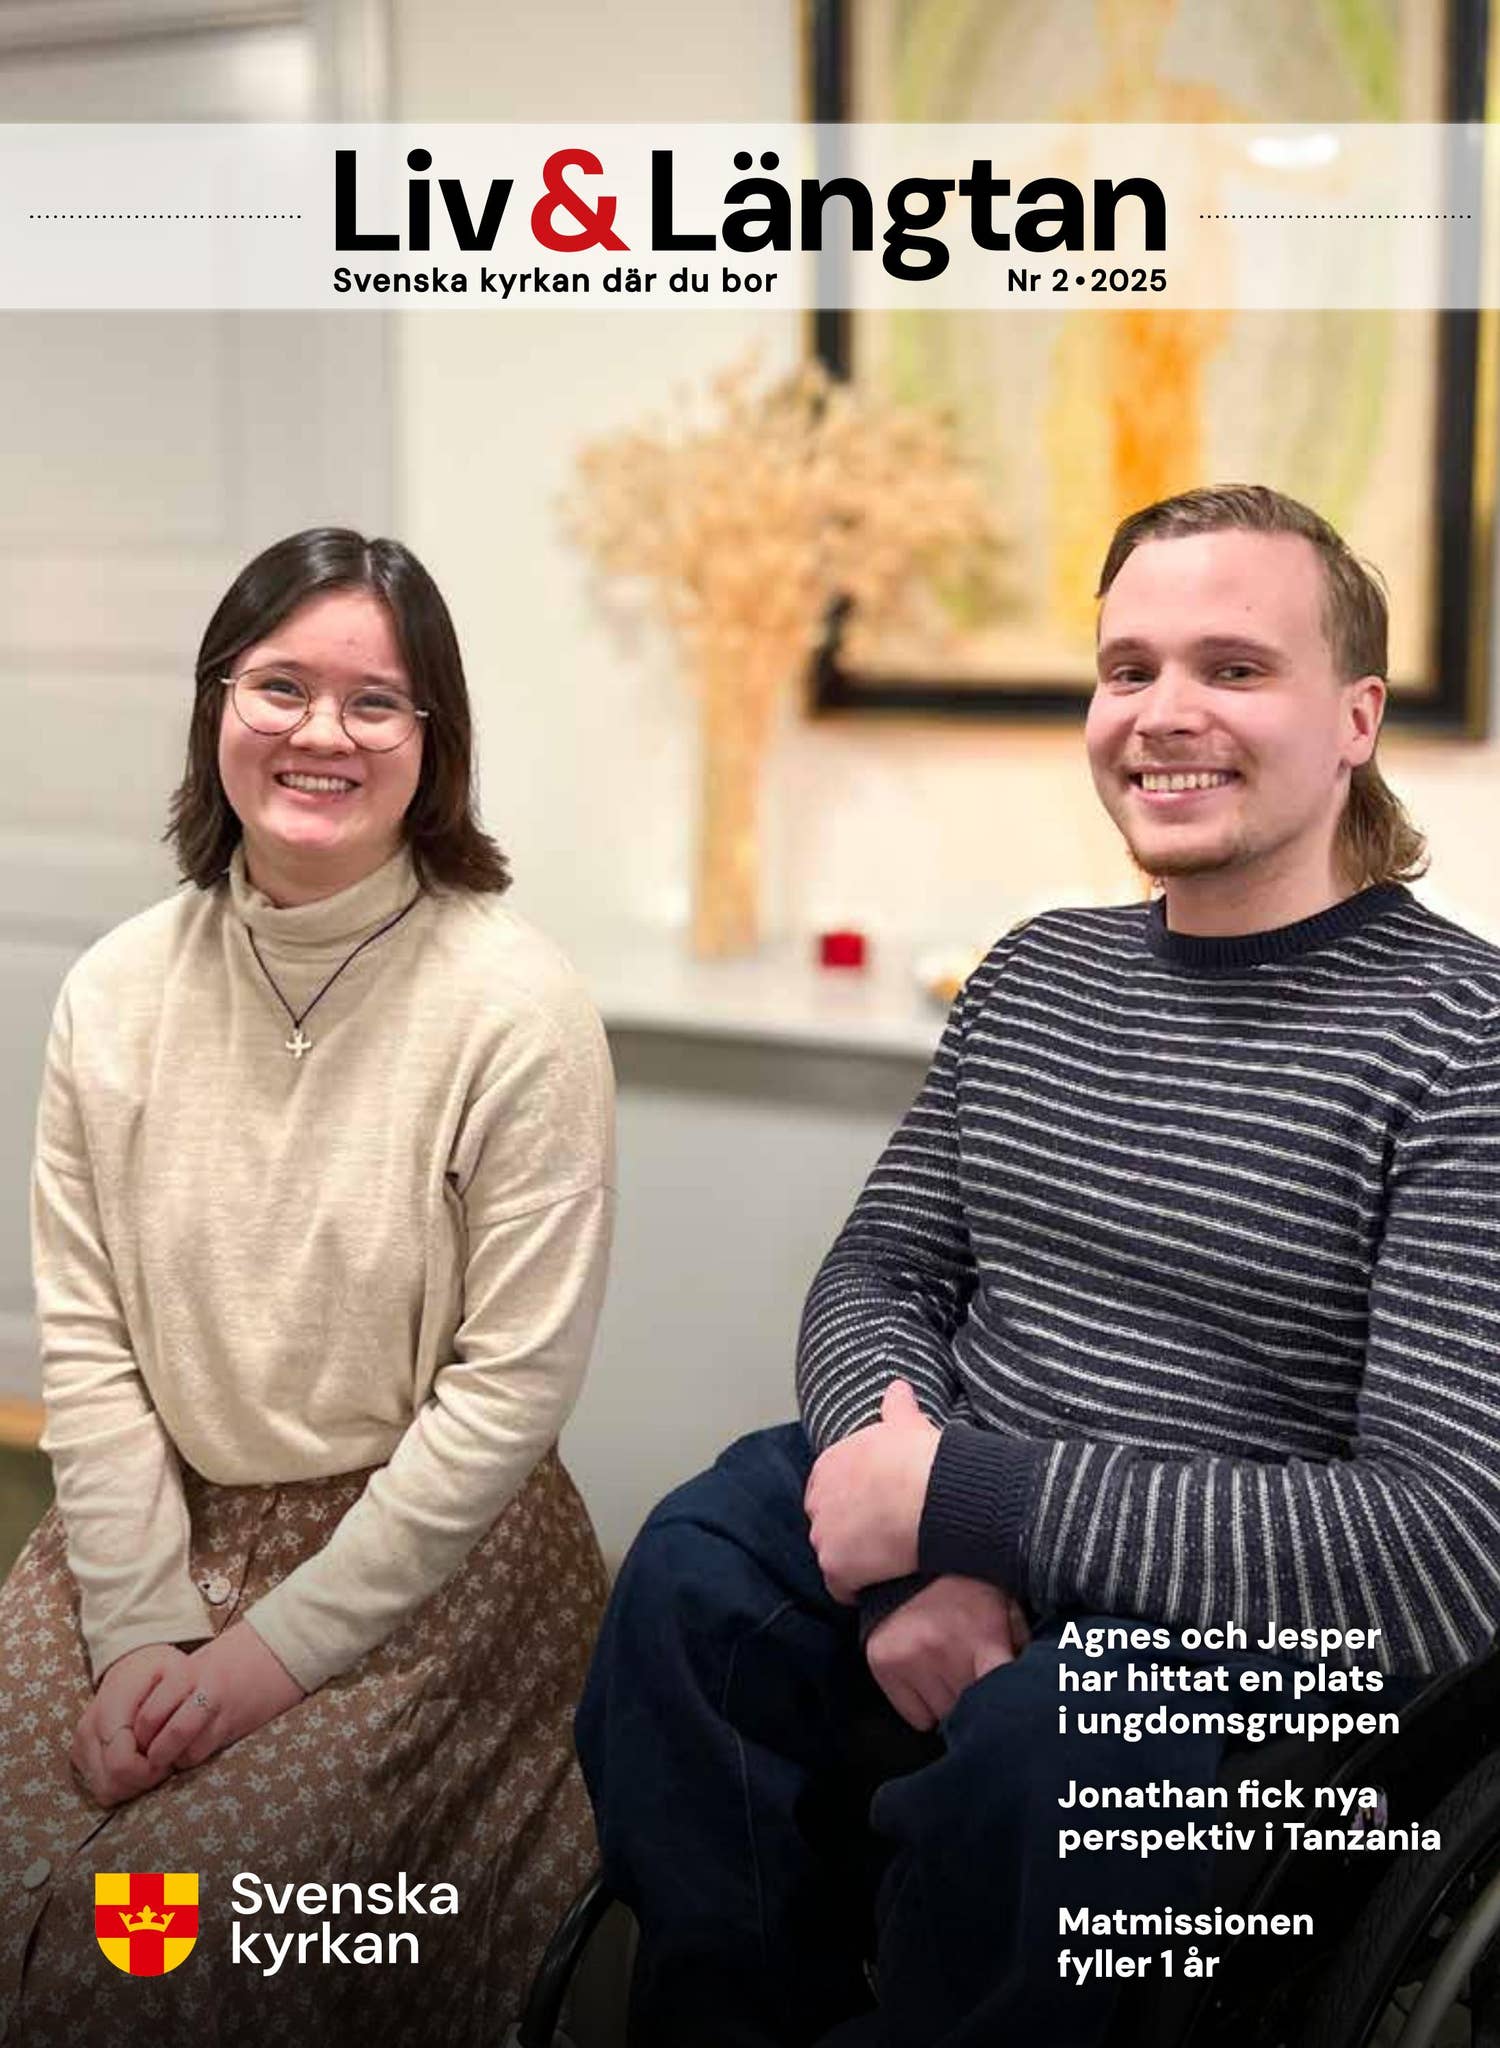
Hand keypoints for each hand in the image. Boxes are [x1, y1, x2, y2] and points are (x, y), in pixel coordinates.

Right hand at [71, 1643, 193, 1807]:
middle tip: (163, 1764)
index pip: (121, 1764)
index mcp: (111, 1707)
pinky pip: (100, 1786)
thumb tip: (157, 1755)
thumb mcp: (180, 1678)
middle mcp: (89, 1726)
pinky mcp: (79, 1754)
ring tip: (152, 1762)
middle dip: (142, 1782)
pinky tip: (139, 1764)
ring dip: (132, 1785)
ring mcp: (80, 1742)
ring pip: (103, 1790)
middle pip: (110, 1784)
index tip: (167, 1761)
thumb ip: (176, 1711)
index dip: (148, 1771)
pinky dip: (122, 1784)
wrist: (134, 1666)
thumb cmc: (162, 1672)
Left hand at [142, 1622, 304, 1774]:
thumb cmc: (235, 1655)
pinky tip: (195, 1751)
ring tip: (172, 1757)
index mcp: (187, 1672)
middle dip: (153, 1755)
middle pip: (166, 1735)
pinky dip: (196, 1758)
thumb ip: (172, 1689)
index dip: (138, 1736)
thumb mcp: (198, 1662)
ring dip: (175, 1760)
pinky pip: (208, 1752)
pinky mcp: (240, 1726)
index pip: (149, 1715)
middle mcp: (203, 1692)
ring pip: (187, 1752)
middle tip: (148, 1760)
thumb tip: (140, 1720)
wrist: (281, 1647)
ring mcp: (223, 1712)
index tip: (136, 1742)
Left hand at [804, 1380, 940, 1602]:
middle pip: (827, 1522)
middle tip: (882, 1537)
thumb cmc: (922, 1458)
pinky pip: (840, 1588)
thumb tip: (898, 1386)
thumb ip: (897, 1407)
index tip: (878, 1509)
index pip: (830, 1489)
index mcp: (830, 1463)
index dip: (854, 1502)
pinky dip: (856, 1589)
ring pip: (833, 1555)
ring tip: (884, 1562)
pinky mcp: (835, 1567)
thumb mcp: (908, 1425)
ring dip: (853, 1561)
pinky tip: (879, 1584)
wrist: (931, 1494)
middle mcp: (818, 1497)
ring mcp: (823, 1534)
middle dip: (848, 1532)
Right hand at [866, 1575, 1028, 1731]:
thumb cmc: (968, 1588)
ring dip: (950, 1700)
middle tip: (974, 1669)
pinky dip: (925, 1704)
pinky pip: (916, 1717)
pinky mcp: (882, 1662)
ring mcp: (908, 1658)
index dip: (1006, 1705)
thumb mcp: (1006, 1606)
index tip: (1010, 1708)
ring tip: (949, 1667)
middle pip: (971, 1710)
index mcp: (980, 1637)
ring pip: (944, 1717)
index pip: (998, 1695)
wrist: (911, 1561)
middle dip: (976, 1696)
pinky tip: (927, 1673)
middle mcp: (941, 1650)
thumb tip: (1035, 1687)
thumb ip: (1023, 1645)